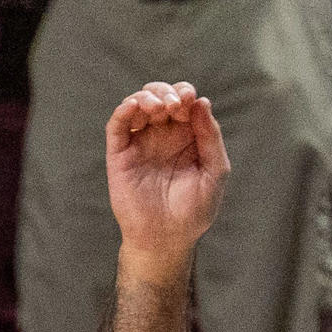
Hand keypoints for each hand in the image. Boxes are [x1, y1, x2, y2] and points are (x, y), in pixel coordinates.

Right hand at [104, 83, 229, 280]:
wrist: (167, 239)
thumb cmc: (195, 210)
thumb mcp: (215, 171)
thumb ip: (211, 137)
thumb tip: (201, 102)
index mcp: (187, 136)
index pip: (184, 101)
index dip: (185, 93)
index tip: (190, 101)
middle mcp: (162, 135)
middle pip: (159, 95)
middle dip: (167, 92)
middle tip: (175, 106)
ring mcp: (140, 144)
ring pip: (137, 104)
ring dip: (147, 96)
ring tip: (159, 108)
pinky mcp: (119, 156)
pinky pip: (116, 126)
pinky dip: (123, 110)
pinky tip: (135, 107)